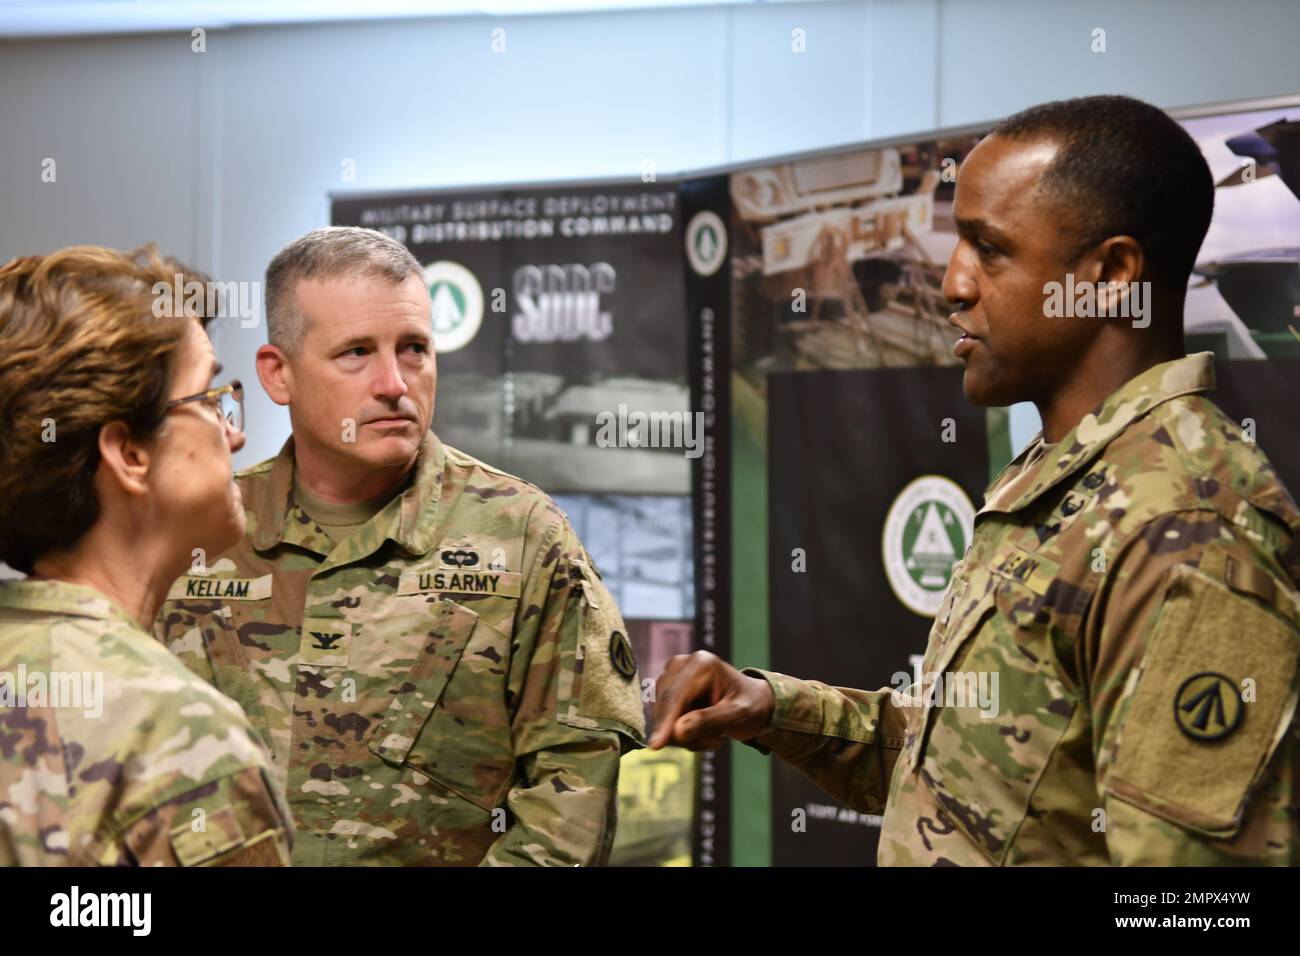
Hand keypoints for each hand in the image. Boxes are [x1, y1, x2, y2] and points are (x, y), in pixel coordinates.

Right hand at [648, 651, 774, 750]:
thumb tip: (676, 732)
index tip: (656, 746)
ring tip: (714, 736)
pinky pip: (664, 719)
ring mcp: (672, 676)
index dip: (665, 721)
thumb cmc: (750, 706)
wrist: (753, 702)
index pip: (675, 695)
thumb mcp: (738, 715)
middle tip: (715, 742)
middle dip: (683, 732)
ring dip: (686, 735)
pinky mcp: (668, 690)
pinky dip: (682, 733)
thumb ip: (708, 722)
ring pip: (662, 715)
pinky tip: (705, 733)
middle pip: (664, 705)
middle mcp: (681, 665)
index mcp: (701, 664)